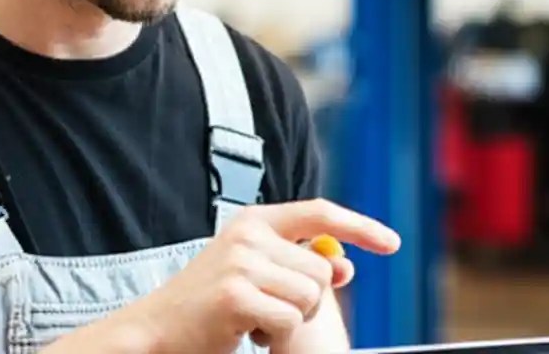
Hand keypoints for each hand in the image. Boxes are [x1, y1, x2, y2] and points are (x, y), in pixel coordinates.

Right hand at [120, 199, 399, 352]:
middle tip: (267, 310)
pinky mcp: (235, 296)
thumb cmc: (209, 306)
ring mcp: (240, 263)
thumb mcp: (255, 273)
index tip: (392, 243)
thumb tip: (347, 267)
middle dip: (307, 301)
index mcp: (255, 221)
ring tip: (254, 320)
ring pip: (311, 297)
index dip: (360, 226)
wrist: (156, 331)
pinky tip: (246, 332)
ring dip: (291, 320)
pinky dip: (275, 336)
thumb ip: (298, 264)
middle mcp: (248, 235)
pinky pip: (290, 321)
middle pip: (322, 270)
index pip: (320, 212)